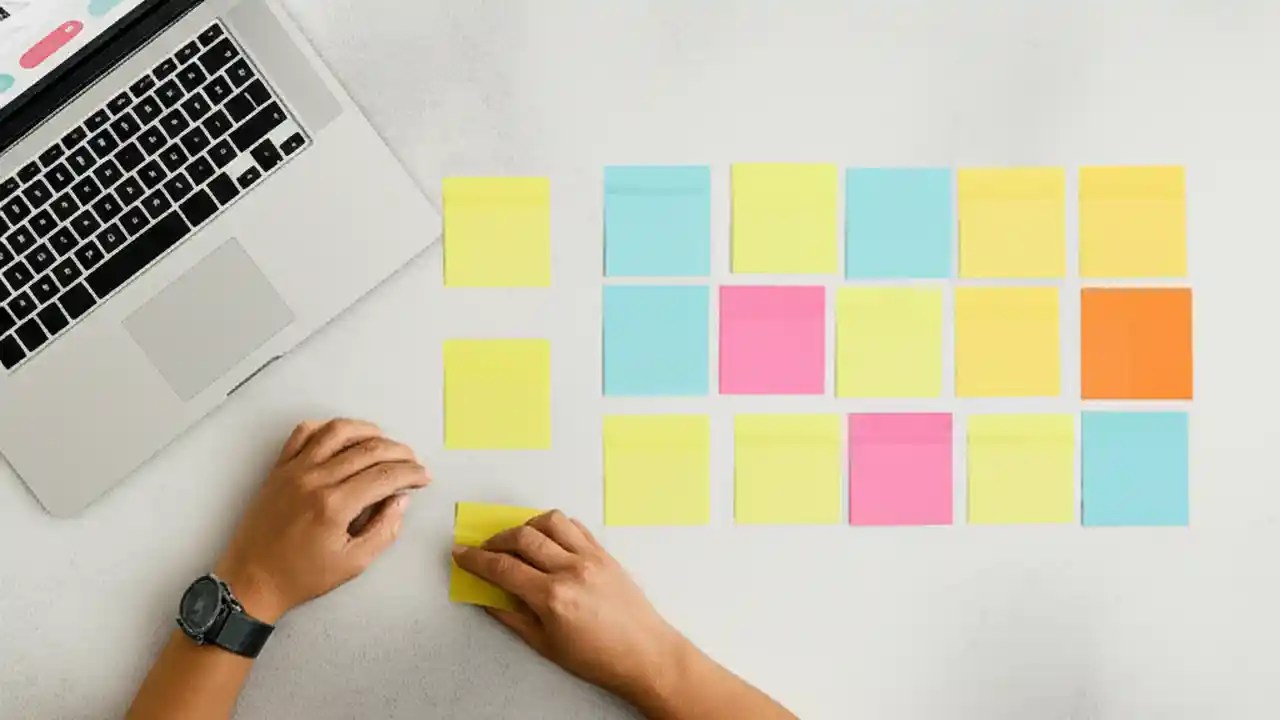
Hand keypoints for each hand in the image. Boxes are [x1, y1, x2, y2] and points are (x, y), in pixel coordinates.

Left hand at [215, 419, 429, 621]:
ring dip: (368, 431)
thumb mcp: (353, 564)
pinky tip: (343, 436)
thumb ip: (384, 530)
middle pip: (368, 449)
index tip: (424, 477)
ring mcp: (294, 469)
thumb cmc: (301, 576)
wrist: (251, 579)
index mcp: (335, 506)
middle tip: (412, 462)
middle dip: (399, 452)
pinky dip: (327, 427)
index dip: (412, 473)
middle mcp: (315, 479)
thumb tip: (401, 500)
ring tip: (384, 442)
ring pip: (338, 431)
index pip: (385, 476)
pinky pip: (304, 433)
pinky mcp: (279, 468)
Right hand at [451, 511, 690, 707]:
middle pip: (522, 537)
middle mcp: (571, 570)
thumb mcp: (546, 645)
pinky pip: (575, 526)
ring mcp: (591, 558)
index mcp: (552, 597)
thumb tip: (487, 598)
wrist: (645, 654)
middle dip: (495, 540)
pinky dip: (555, 526)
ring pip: (549, 522)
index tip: (462, 554)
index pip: (503, 568)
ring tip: (516, 540)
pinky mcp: (605, 554)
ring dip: (526, 526)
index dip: (476, 559)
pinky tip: (547, 538)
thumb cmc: (599, 657)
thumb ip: (512, 617)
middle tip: (484, 549)